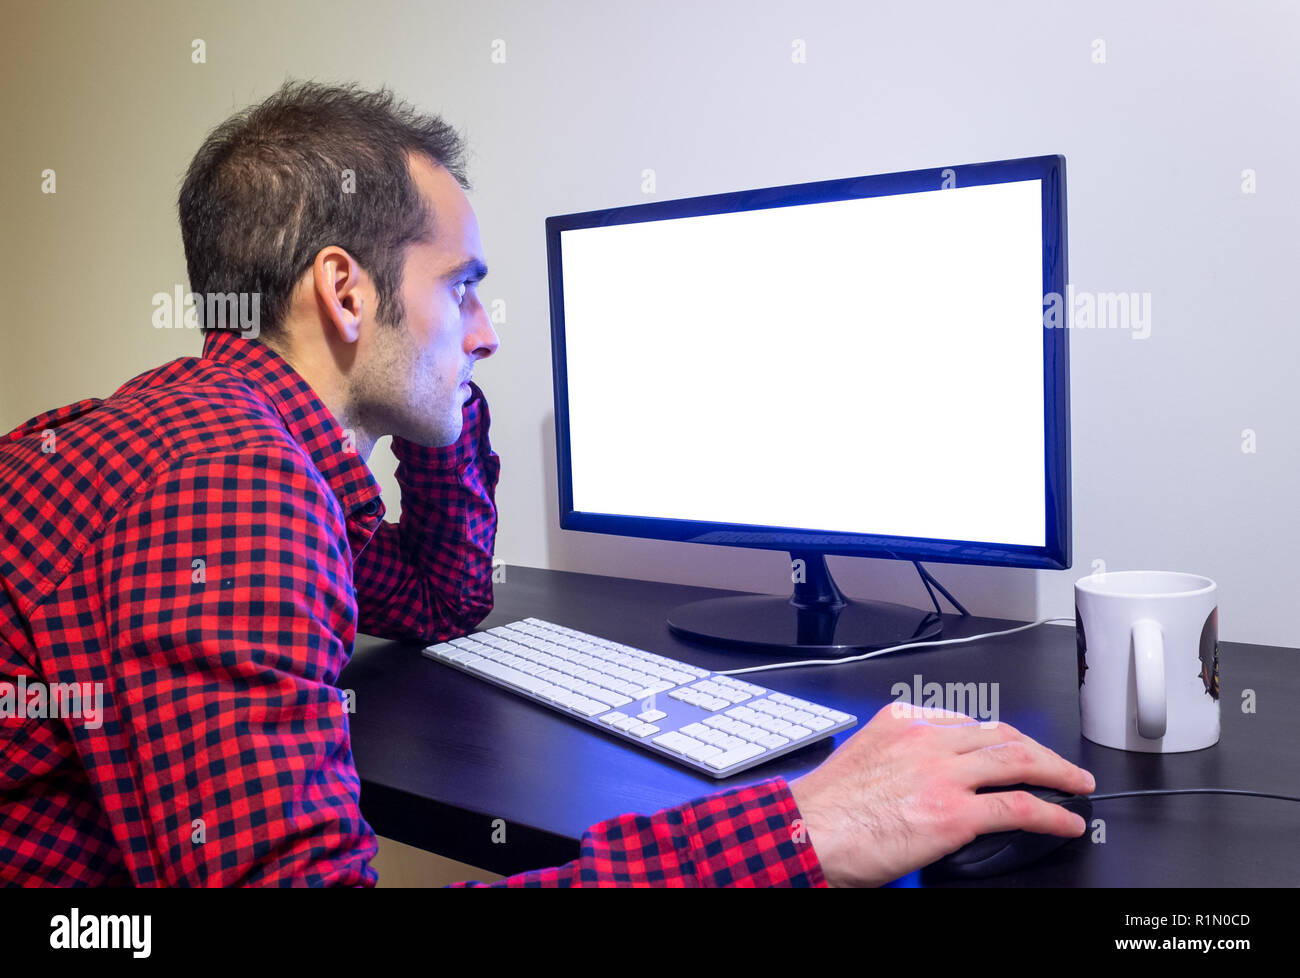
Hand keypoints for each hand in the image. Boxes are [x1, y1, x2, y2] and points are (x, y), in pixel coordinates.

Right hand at [786, 703, 1095, 886]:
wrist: (807, 832)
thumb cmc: (823, 808)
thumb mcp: (861, 758)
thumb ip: (897, 757)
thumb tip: (919, 776)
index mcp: (902, 723)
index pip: (968, 722)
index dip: (1000, 737)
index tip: (1012, 746)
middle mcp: (928, 741)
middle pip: (1001, 734)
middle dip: (1038, 749)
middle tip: (1059, 764)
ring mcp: (944, 775)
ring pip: (1019, 762)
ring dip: (1056, 772)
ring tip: (1075, 784)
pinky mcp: (954, 814)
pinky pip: (1019, 807)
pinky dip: (1051, 812)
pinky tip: (1066, 820)